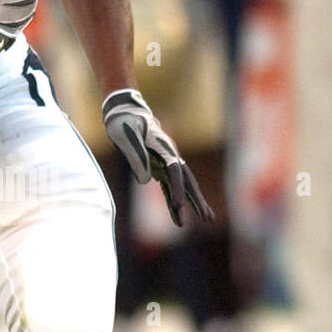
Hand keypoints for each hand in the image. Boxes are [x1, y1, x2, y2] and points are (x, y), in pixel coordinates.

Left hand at [102, 88, 214, 226]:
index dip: (178, 188)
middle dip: (197, 200)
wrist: (124, 112)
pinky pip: (169, 188)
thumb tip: (147, 179)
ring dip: (193, 203)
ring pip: (183, 185)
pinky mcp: (158, 168)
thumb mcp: (125, 136)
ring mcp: (166, 162)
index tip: (179, 205)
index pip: (175, 171)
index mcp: (162, 148)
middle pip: (187, 180)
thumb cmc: (123, 123)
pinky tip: (179, 217)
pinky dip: (174, 202)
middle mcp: (169, 155)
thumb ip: (136, 156)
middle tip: (207, 218)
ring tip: (207, 219)